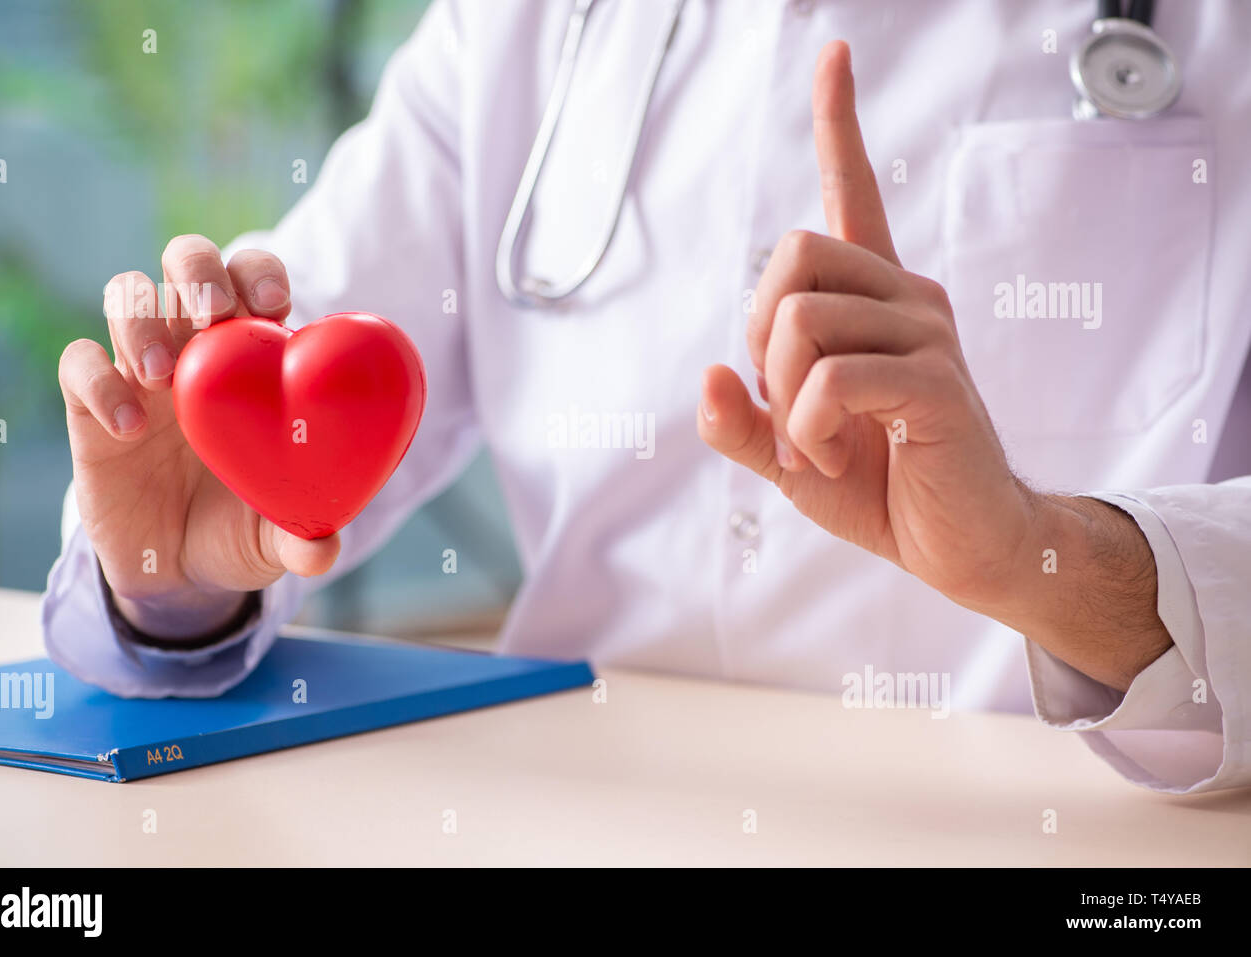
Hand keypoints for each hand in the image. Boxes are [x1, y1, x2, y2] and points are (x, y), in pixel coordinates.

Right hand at [58, 236, 339, 637]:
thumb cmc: (238, 528)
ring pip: (126, 293)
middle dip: (197, 268)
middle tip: (212, 312)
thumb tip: (326, 549)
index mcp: (249, 355)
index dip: (259, 274)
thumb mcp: (276, 538)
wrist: (175, 571)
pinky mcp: (89, 406)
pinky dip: (100, 382)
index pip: (252, 278)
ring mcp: (138, 369)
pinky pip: (79, 364)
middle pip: (185, 259)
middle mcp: (193, 346)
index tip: (274, 306)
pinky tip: (131, 426)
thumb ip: (303, 537)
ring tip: (164, 376)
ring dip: (142, 319)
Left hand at [697, 42, 1169, 689]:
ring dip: (785, 397)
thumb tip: (705, 378)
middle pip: (793, 254)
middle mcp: (906, 297)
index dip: (839, 124)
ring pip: (802, 320)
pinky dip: (811, 431)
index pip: (853, 193)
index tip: (834, 55)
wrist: (963, 546)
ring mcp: (926, 334)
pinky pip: (834, 380)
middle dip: (763, 338)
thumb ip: (744, 421)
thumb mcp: (791, 455)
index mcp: (872, 302)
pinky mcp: (936, 383)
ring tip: (820, 441)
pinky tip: (838, 455)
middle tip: (790, 404)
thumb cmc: (883, 487)